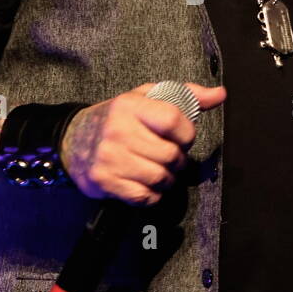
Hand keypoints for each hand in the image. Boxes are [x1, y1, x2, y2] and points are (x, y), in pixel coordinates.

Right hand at [59, 82, 225, 203]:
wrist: (72, 140)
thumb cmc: (119, 118)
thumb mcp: (147, 98)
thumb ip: (185, 95)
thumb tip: (220, 94)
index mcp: (131, 105)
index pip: (173, 120)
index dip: (187, 133)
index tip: (182, 136)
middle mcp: (118, 130)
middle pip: (170, 155)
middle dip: (178, 160)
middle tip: (170, 157)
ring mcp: (110, 158)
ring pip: (160, 178)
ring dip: (168, 179)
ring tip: (160, 170)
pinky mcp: (105, 181)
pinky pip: (144, 196)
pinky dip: (153, 194)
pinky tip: (146, 183)